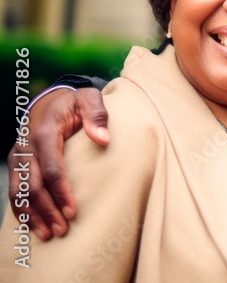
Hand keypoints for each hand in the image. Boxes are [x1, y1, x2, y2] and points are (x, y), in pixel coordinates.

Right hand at [7, 87, 109, 239]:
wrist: (50, 99)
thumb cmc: (74, 102)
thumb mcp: (89, 99)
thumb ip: (97, 115)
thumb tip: (104, 139)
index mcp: (44, 133)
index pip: (52, 168)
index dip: (61, 191)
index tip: (73, 211)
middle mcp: (26, 147)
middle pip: (33, 185)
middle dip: (46, 209)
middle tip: (61, 230)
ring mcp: (19, 156)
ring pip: (19, 191)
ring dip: (32, 215)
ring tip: (47, 234)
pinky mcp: (17, 163)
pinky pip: (15, 190)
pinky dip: (21, 209)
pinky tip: (31, 224)